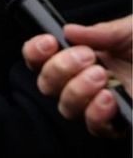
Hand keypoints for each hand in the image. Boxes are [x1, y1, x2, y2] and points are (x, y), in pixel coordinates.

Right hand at [22, 16, 131, 137]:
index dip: (36, 52)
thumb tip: (69, 31)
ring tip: (102, 76)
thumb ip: (102, 32)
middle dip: (59, 69)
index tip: (49, 42)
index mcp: (87, 55)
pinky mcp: (120, 122)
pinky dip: (97, 113)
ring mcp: (102, 103)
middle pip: (47, 84)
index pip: (44, 58)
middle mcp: (88, 80)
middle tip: (88, 58)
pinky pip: (95, 126)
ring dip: (76, 90)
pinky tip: (110, 98)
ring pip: (66, 107)